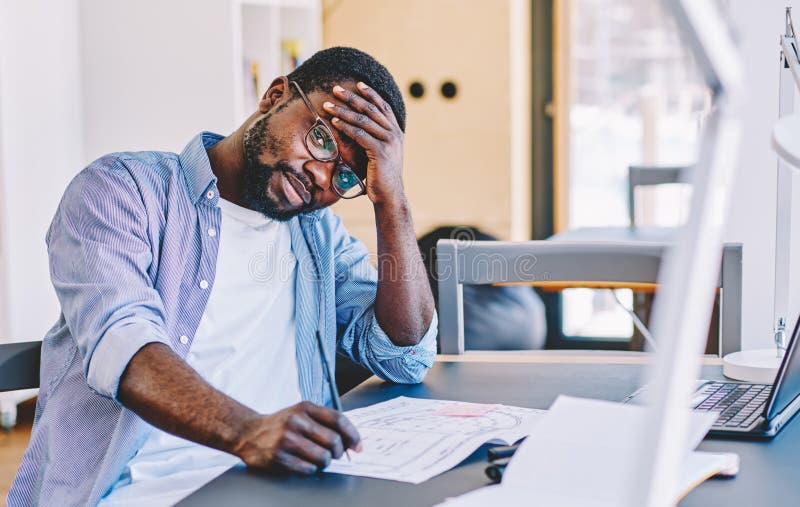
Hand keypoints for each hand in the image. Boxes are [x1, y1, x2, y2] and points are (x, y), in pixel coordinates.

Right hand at [233, 401, 361, 473]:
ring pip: (324, 457)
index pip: (339, 420)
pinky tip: (305, 464)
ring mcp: (287, 439)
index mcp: (306, 407)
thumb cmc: (281, 425)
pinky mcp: (279, 457)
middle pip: (334, 441)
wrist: (248, 433)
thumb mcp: (301, 413)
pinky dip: (312, 470)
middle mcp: (296, 421)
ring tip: (319, 460)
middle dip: (339, 452)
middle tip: (335, 455)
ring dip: (325, 463)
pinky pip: (308, 469)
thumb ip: (325, 422)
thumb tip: (352, 441)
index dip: (353, 435)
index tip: (357, 446)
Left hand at [323, 83, 405, 206]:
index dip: (371, 94)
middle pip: (371, 109)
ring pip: (364, 120)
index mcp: (396, 132)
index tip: (358, 84)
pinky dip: (346, 127)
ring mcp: (389, 142)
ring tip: (328, 105)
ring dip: (343, 111)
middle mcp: (394, 134)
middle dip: (352, 98)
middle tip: (336, 89)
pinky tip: (335, 122)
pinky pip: (360, 134)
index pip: (383, 107)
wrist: (390, 195)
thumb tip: (358, 127)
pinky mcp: (380, 152)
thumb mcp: (382, 152)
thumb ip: (375, 138)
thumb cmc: (381, 175)